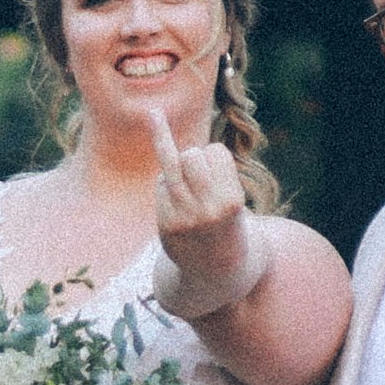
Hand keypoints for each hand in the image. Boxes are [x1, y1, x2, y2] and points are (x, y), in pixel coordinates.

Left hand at [151, 111, 255, 316]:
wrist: (216, 271)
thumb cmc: (224, 221)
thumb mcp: (229, 194)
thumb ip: (203, 164)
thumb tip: (151, 114)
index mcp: (232, 201)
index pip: (215, 152)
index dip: (215, 158)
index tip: (219, 174)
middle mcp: (209, 210)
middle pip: (191, 155)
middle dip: (193, 157)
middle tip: (197, 175)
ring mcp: (185, 218)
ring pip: (173, 165)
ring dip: (171, 153)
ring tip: (155, 118)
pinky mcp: (167, 224)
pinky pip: (162, 184)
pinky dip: (167, 185)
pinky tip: (174, 196)